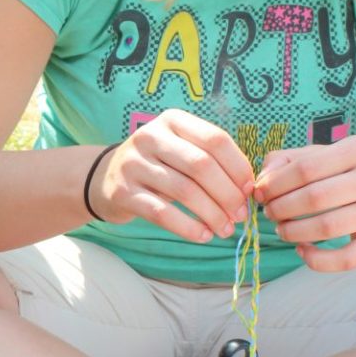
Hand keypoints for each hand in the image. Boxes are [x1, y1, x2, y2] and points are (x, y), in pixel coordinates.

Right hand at [90, 109, 254, 242]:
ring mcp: (133, 164)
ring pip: (184, 191)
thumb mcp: (180, 151)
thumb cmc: (158, 166)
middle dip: (227, 194)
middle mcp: (150, 136)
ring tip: (225, 230)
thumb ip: (211, 161)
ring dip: (212, 214)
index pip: (215, 140)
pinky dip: (187, 227)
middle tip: (240, 216)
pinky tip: (203, 236)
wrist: (106, 178)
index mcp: (172, 120)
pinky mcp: (122, 192)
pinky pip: (162, 213)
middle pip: (201, 165)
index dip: (238, 167)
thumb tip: (247, 190)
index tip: (249, 190)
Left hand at [253, 137, 355, 271]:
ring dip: (293, 232)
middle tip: (269, 212)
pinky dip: (316, 260)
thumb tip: (261, 178)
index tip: (260, 193)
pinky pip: (346, 259)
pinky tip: (302, 250)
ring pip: (328, 228)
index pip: (306, 168)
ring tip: (282, 229)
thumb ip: (293, 159)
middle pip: (315, 198)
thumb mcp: (332, 154)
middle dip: (281, 208)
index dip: (275, 184)